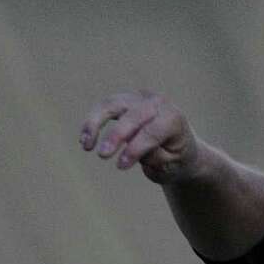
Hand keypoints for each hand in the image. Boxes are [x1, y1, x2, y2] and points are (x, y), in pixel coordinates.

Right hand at [79, 90, 201, 183]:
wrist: (179, 147)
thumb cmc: (175, 160)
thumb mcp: (170, 166)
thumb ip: (154, 157)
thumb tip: (131, 147)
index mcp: (174, 120)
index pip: (153, 132)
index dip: (136, 149)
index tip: (120, 166)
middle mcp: (158, 103)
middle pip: (133, 115)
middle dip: (116, 135)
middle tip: (102, 155)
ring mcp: (140, 98)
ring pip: (113, 104)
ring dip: (96, 123)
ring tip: (85, 145)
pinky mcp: (126, 99)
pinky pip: (105, 106)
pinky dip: (93, 121)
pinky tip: (84, 140)